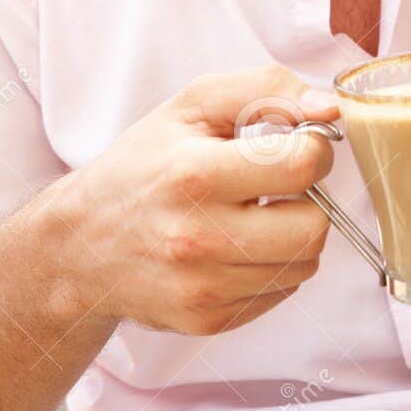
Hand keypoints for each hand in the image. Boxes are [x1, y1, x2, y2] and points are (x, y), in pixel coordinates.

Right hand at [48, 66, 338, 333]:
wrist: (80, 245)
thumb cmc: (142, 166)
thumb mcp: (192, 106)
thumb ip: (266, 90)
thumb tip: (331, 108)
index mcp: (195, 174)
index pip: (302, 165)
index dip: (313, 149)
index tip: (294, 145)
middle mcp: (198, 238)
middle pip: (313, 227)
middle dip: (309, 201)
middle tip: (277, 188)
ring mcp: (202, 287)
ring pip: (303, 264)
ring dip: (291, 236)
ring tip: (251, 217)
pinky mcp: (207, 320)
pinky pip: (280, 293)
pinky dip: (270, 268)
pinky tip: (236, 248)